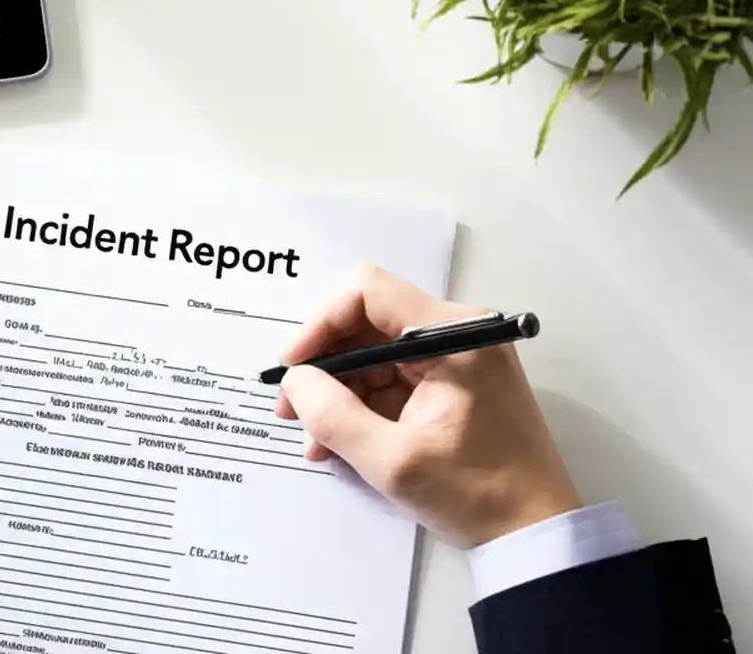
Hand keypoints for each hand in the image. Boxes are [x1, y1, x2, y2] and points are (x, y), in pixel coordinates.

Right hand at [275, 266, 580, 546]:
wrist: (534, 533)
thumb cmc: (478, 494)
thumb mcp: (394, 462)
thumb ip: (335, 416)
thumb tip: (295, 381)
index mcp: (453, 337)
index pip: (368, 293)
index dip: (321, 324)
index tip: (294, 367)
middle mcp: (456, 334)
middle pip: (367, 324)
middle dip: (324, 367)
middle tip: (292, 408)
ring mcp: (455, 360)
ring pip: (373, 356)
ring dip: (339, 394)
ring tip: (317, 440)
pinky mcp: (451, 385)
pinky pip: (391, 381)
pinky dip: (362, 408)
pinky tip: (341, 443)